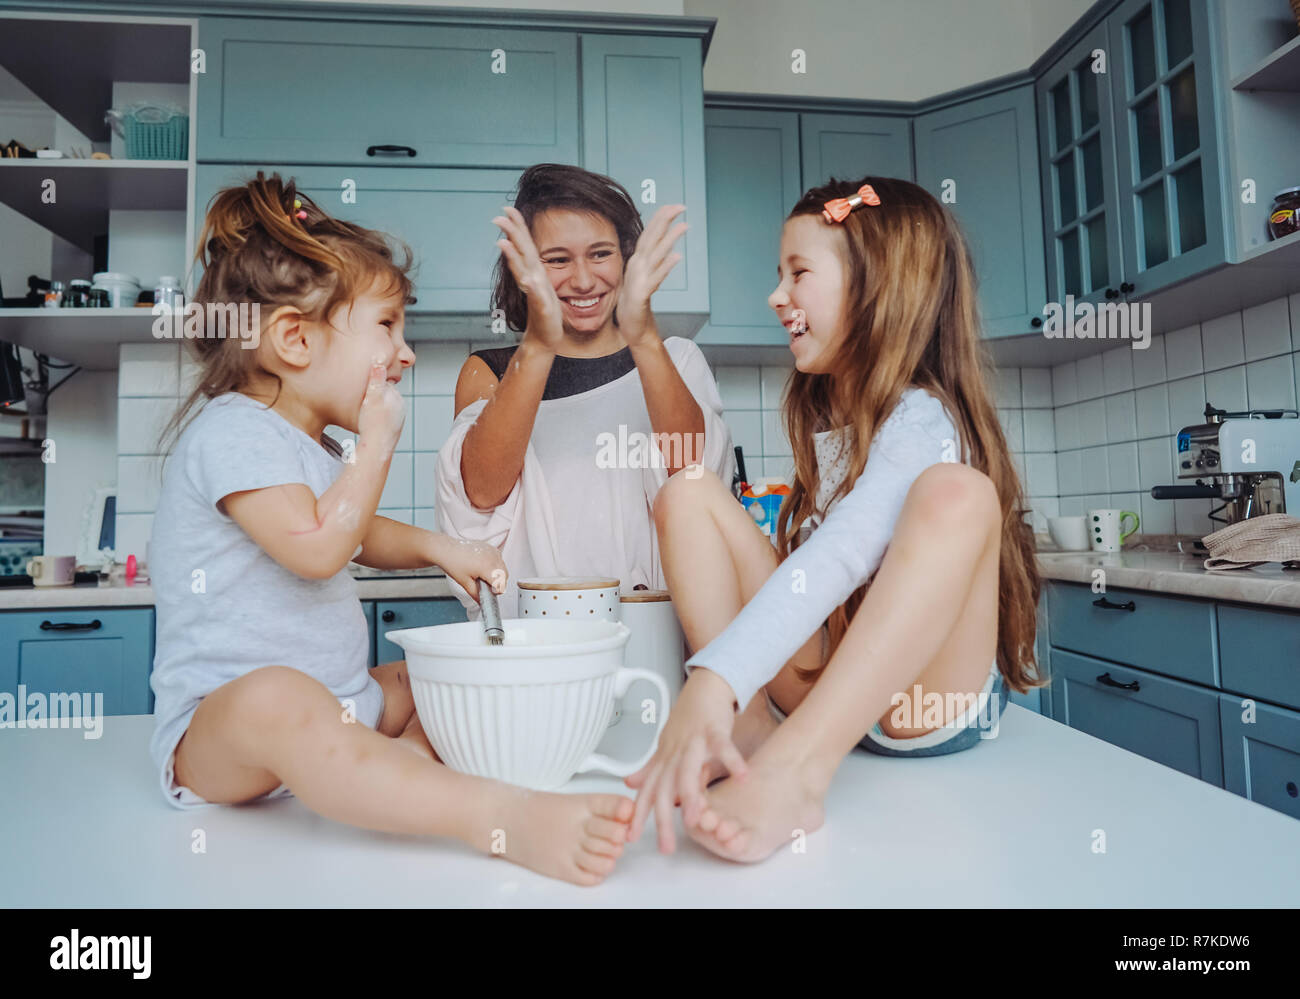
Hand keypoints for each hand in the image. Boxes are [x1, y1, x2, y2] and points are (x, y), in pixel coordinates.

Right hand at [358, 361, 404, 455]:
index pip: (384, 384)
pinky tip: (366, 421)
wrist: (377, 448)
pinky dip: (375, 417)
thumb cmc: (373, 423)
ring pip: (383, 407)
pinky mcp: (392, 428)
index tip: (360, 385)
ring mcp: (397, 419)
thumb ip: (376, 379)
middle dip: (373, 395)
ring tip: (362, 412)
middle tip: (359, 399)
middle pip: (384, 395)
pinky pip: (382, 418)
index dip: (371, 384)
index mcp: (397, 398)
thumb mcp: (372, 397)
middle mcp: (400, 408)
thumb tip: (379, 361)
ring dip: (373, 407)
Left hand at [431, 536, 506, 601]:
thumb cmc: (453, 563)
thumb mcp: (465, 583)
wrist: (447, 550)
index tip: (489, 592)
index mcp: (487, 567)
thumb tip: (482, 602)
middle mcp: (492, 557)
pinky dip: (495, 565)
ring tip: (482, 575)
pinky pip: (499, 560)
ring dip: (497, 574)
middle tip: (484, 585)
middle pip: (505, 576)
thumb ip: (476, 595)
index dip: (496, 591)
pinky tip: (483, 567)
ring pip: (503, 568)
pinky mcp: (491, 548)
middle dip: (497, 583)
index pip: (501, 584)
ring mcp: (493, 551)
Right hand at [492, 205, 564, 352]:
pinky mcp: (542, 307)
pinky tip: (527, 278)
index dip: (517, 227)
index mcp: (534, 272)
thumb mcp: (543, 288)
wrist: (545, 338)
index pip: (525, 245)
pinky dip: (531, 287)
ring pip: (523, 271)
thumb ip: (533, 272)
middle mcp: (532, 280)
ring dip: (513, 257)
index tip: (508, 209)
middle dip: (511, 235)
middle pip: (520, 253)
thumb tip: (527, 258)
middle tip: (498, 217)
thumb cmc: (545, 314)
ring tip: (502, 242)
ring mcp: (535, 293)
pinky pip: (536, 295)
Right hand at [615, 204, 686, 346]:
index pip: (648, 234)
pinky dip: (666, 267)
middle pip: (651, 238)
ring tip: (684, 227)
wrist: (633, 328)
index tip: (672, 206)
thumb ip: (654, 262)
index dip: (660, 219)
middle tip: (679, 206)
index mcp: (637, 261)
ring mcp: (639, 280)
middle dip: (664, 220)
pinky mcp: (642, 295)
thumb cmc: (637, 303)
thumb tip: (668, 250)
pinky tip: (676, 257)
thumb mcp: (645, 277)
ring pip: (656, 255)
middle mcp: (637, 267)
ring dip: (669, 239)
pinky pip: (656, 279)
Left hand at [624, 666, 746, 851]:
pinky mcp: (714, 729)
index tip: (631, 837)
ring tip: (697, 819)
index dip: (638, 814)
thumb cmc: (688, 718)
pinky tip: (742, 777)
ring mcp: (693, 741)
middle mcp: (674, 753)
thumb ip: (650, 767)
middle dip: (663, 820)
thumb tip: (629, 783)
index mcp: (664, 759)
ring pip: (688, 771)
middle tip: (667, 846)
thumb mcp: (665, 745)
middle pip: (664, 789)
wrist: (705, 686)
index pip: (647, 791)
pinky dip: (733, 761)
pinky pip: (723, 747)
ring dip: (691, 795)